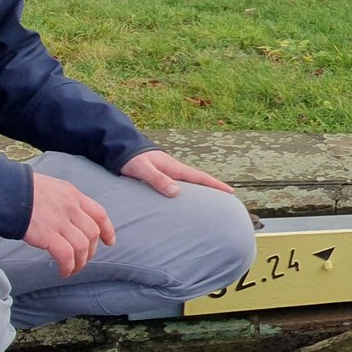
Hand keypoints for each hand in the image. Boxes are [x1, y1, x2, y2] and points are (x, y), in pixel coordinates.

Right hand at [26, 173, 115, 277]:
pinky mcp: (48, 235)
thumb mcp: (54, 188)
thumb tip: (73, 218)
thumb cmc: (27, 191)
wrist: (9, 191)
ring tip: (73, 269)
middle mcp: (71, 208)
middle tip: (84, 259)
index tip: (109, 242)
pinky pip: (66, 255)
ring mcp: (60, 222)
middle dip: (91, 250)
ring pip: (82, 246)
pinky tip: (63, 271)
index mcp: (74, 195)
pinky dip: (68, 266)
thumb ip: (66, 201)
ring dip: (81, 262)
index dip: (107, 230)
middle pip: (92, 233)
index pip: (99, 214)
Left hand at [121, 149, 236, 197]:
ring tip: (210, 203)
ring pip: (190, 183)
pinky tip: (186, 198)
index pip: (200, 177)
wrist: (120, 148)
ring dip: (201, 191)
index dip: (215, 185)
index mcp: (174, 168)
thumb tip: (177, 192)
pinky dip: (188, 191)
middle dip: (213, 189)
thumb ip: (158, 179)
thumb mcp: (143, 169)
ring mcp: (169, 172)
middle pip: (199, 181)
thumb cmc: (131, 159)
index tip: (230, 192)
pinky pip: (179, 185)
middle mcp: (174, 170)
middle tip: (227, 199)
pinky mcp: (161, 175)